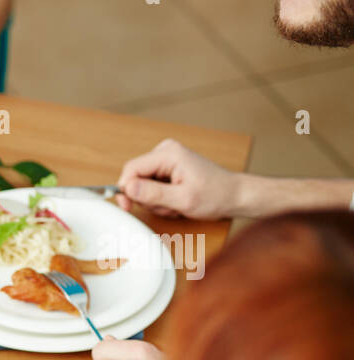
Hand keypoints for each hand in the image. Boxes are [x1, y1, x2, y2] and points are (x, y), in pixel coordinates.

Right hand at [116, 138, 243, 219]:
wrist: (233, 196)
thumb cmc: (215, 195)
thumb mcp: (183, 199)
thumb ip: (153, 194)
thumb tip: (127, 188)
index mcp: (168, 154)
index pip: (131, 169)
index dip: (125, 189)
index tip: (128, 207)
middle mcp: (165, 152)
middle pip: (135, 178)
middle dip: (147, 198)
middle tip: (167, 207)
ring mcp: (166, 159)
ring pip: (142, 185)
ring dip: (155, 201)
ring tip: (175, 204)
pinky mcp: (166, 168)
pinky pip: (150, 186)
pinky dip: (160, 199)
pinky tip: (175, 201)